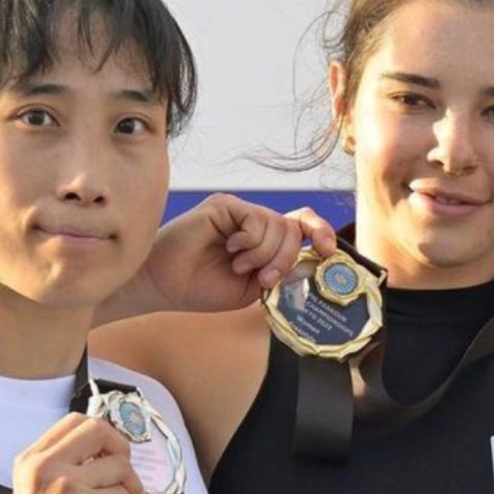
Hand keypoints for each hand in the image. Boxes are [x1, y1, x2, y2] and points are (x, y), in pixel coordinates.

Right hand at [0, 415, 144, 493]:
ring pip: (118, 465)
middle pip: (99, 430)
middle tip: (123, 473)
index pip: (76, 421)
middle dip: (121, 449)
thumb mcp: (38, 486)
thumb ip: (64, 462)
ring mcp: (65, 486)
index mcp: (32, 458)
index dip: (102, 435)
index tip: (108, 455)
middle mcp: (45, 466)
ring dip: (131, 486)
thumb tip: (110, 446)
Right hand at [121, 194, 337, 317]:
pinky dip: (249, 242)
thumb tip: (310, 262)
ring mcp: (240, 211)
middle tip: (263, 278)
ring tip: (237, 266)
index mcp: (265, 241)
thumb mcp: (253, 288)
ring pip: (278, 225)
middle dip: (285, 260)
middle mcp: (254, 222)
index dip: (321, 232)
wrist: (166, 286)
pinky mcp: (224, 205)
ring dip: (263, 255)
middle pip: (293, 229)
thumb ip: (281, 274)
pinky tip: (230, 250)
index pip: (302, 225)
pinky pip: (256, 219)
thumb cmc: (203, 288)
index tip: (327, 250)